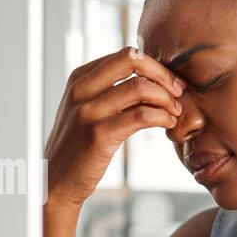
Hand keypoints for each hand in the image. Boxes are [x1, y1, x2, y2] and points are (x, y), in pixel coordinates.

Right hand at [43, 46, 185, 209]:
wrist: (56, 181)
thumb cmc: (78, 146)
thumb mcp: (88, 110)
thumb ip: (111, 93)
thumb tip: (151, 80)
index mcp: (80, 78)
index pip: (125, 55)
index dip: (155, 66)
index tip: (172, 83)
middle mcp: (81, 89)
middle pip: (132, 61)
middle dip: (163, 74)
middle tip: (180, 92)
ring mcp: (88, 111)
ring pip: (139, 88)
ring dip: (167, 99)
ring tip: (176, 112)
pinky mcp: (99, 135)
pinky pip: (140, 116)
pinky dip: (162, 117)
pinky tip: (168, 124)